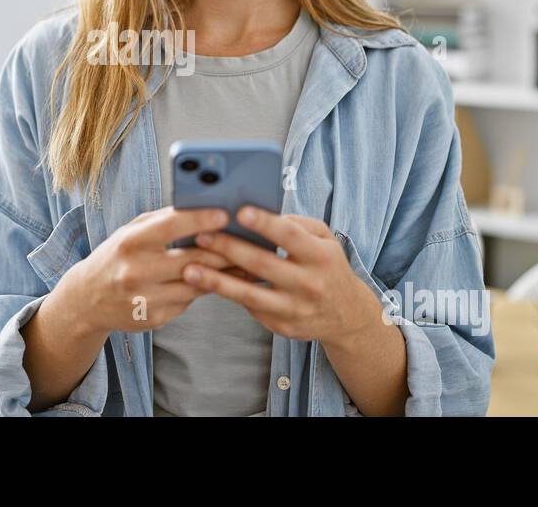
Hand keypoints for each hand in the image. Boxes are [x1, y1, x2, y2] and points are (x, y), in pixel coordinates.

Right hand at [56, 207, 245, 335]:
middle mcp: (135, 272)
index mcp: (129, 243)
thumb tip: (202, 209)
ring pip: (196, 285)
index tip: (226, 213)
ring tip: (247, 262)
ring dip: (224, 274)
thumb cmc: (117, 256)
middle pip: (192, 260)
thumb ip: (163, 221)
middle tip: (249, 241)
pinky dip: (204, 289)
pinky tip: (221, 282)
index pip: (171, 227)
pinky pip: (188, 302)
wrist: (87, 299)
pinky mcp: (154, 319)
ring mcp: (144, 300)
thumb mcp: (131, 231)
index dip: (201, 219)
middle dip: (224, 250)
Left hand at [179, 206, 376, 343]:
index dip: (264, 223)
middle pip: (263, 264)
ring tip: (190, 270)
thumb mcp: (325, 240)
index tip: (239, 211)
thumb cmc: (328, 267)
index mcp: (321, 256)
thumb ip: (298, 224)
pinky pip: (251, 308)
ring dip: (216, 281)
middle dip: (229, 248)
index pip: (290, 236)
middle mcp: (310, 284)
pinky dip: (228, 294)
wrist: (346, 315)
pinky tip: (208, 283)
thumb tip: (263, 213)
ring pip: (250, 294)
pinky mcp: (283, 326)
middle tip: (201, 235)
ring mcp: (295, 308)